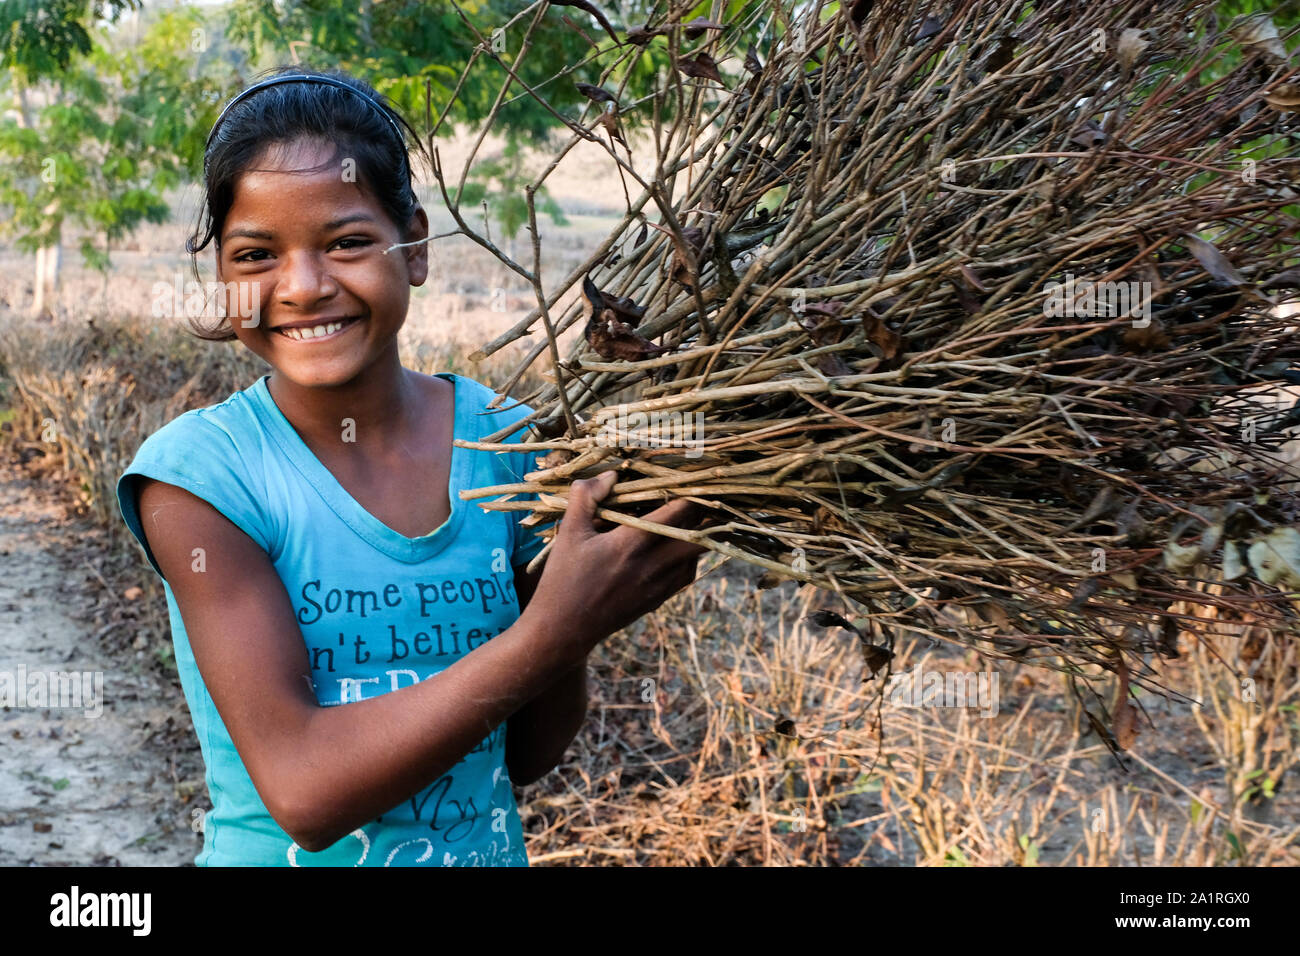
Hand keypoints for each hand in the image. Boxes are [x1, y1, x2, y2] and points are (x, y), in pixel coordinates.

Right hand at [521, 471, 707, 651]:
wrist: (563, 629)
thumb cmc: (563, 578)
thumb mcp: (569, 532)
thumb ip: (587, 497)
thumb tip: (611, 475)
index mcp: (631, 544)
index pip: (677, 513)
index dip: (690, 493)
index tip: (691, 478)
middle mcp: (652, 566)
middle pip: (699, 536)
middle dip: (701, 515)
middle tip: (692, 497)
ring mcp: (659, 587)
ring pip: (697, 557)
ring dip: (696, 536)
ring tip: (685, 519)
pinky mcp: (658, 601)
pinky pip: (686, 574)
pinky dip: (687, 557)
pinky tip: (672, 547)